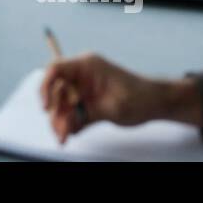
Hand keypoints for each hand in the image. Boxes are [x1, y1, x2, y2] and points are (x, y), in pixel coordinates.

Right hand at [40, 54, 202, 144]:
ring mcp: (83, 88)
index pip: (55, 69)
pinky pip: (70, 112)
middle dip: (55, 111)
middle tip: (59, 131)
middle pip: (56, 90)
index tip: (45, 107)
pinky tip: (69, 134)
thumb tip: (63, 125)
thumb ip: (86, 115)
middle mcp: (81, 75)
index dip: (45, 86)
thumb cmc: (139, 98)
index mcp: (86, 65)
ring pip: (61, 103)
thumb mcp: (112, 107)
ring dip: (60, 120)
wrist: (156, 103)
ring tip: (63, 138)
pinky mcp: (86, 101)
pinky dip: (68, 123)